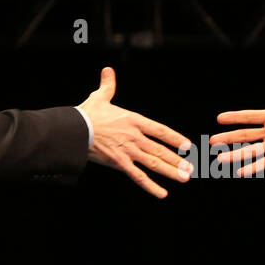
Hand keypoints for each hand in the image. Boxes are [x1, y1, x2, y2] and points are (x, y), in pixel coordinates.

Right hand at [78, 67, 192, 198]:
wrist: (73, 130)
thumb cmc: (86, 114)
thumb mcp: (99, 97)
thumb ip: (108, 86)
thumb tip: (107, 70)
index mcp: (133, 120)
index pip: (160, 130)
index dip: (175, 138)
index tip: (187, 145)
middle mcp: (134, 136)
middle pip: (160, 150)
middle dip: (177, 160)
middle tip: (190, 169)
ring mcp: (128, 151)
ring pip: (154, 163)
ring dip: (171, 171)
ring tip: (185, 178)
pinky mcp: (118, 163)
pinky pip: (137, 176)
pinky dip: (150, 186)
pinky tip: (162, 193)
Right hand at [209, 62, 264, 175]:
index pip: (250, 116)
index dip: (236, 117)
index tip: (220, 118)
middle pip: (245, 135)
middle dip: (229, 137)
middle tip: (212, 141)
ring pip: (251, 150)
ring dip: (236, 155)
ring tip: (220, 159)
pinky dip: (254, 167)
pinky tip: (241, 172)